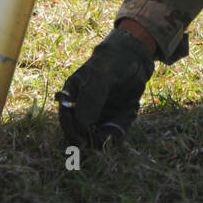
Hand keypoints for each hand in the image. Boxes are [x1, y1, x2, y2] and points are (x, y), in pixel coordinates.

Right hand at [56, 26, 154, 147]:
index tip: (81, 144)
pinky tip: (131, 109)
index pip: (67, 118)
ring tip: (126, 112)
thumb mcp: (101, 76)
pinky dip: (124, 124)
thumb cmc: (112, 62)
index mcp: (72, 94)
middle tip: (103, 141)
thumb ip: (91, 99)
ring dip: (112, 129)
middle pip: (82, 131)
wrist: (135, 58)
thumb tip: (81, 125)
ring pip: (101, 133)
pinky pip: (116, 130)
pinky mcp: (114, 118)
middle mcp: (83, 107)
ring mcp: (98, 114)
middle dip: (93, 137)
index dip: (71, 132)